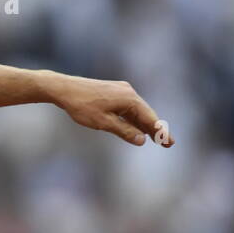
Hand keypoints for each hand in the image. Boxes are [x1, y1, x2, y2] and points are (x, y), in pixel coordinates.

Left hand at [45, 73, 173, 146]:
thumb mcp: (104, 123)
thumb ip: (124, 131)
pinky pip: (127, 107)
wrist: (63, 88)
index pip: (149, 118)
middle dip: (155, 129)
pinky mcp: (112, 91)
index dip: (160, 132)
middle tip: (167, 143)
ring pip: (135, 110)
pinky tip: (135, 127)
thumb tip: (142, 139)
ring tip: (154, 138)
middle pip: (145, 114)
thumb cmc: (82, 105)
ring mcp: (120, 90)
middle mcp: (128, 91)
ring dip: (143, 124)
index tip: (170, 143)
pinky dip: (132, 118)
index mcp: (129, 98)